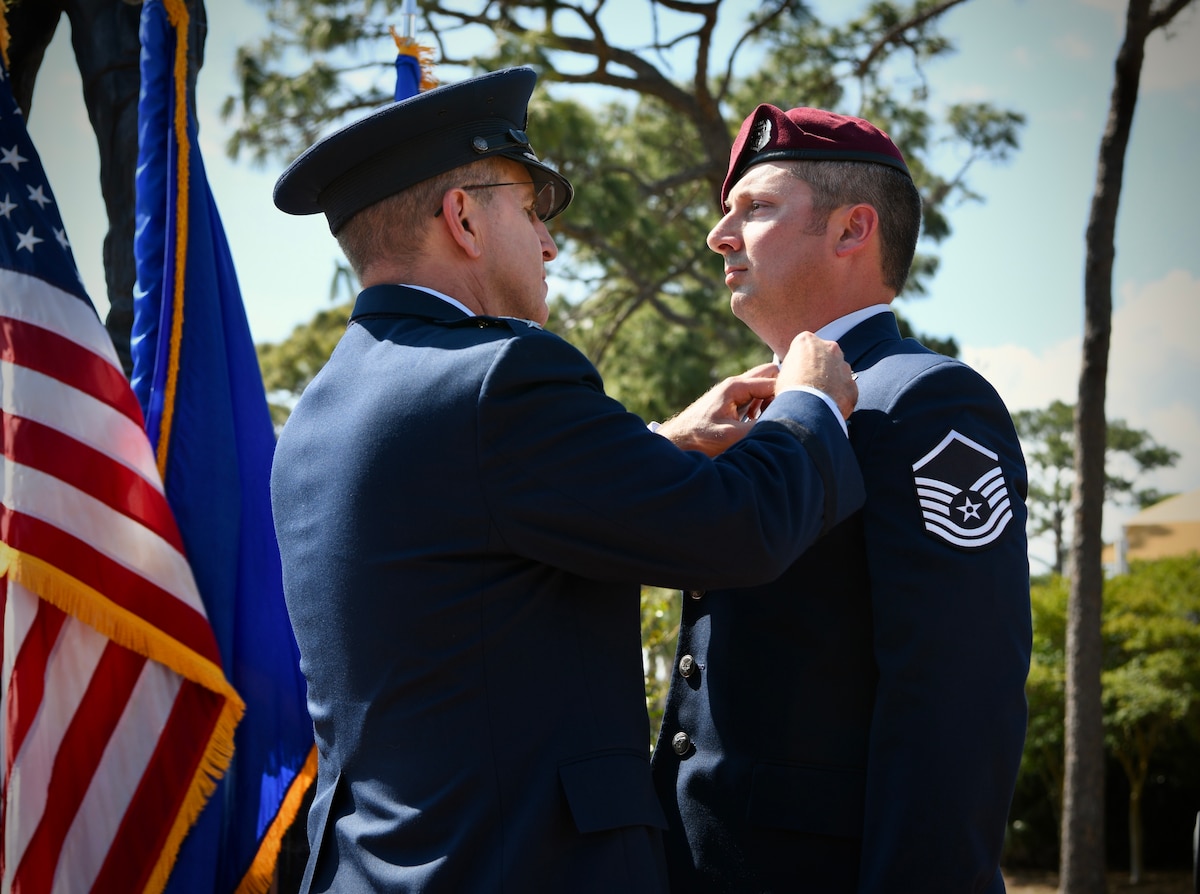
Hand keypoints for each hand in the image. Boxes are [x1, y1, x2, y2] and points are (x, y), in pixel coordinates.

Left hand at [657, 362, 779, 456]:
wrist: (676, 442)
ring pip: (763, 385)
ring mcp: (734, 392)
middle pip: (770, 373)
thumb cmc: (698, 438)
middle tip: (783, 411)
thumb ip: (758, 427)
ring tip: (767, 420)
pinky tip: (756, 423)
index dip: (787, 395)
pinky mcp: (732, 402)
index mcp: (736, 387)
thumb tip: (784, 424)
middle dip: (781, 389)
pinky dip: (763, 406)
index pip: (773, 382)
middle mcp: (735, 384)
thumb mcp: (730, 435)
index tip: (797, 411)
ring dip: (772, 399)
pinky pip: (755, 396)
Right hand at [777, 331, 857, 420]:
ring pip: (839, 371)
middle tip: (810, 383)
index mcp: (808, 341)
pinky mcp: (852, 385)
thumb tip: (796, 374)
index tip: (798, 371)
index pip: (804, 346)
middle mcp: (829, 348)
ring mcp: (844, 366)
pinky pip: (846, 389)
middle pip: (825, 355)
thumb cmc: (790, 391)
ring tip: (819, 397)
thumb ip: (793, 367)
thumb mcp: (782, 373)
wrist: (806, 410)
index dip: (801, 360)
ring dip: (832, 381)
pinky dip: (839, 396)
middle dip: (820, 367)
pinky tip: (829, 405)